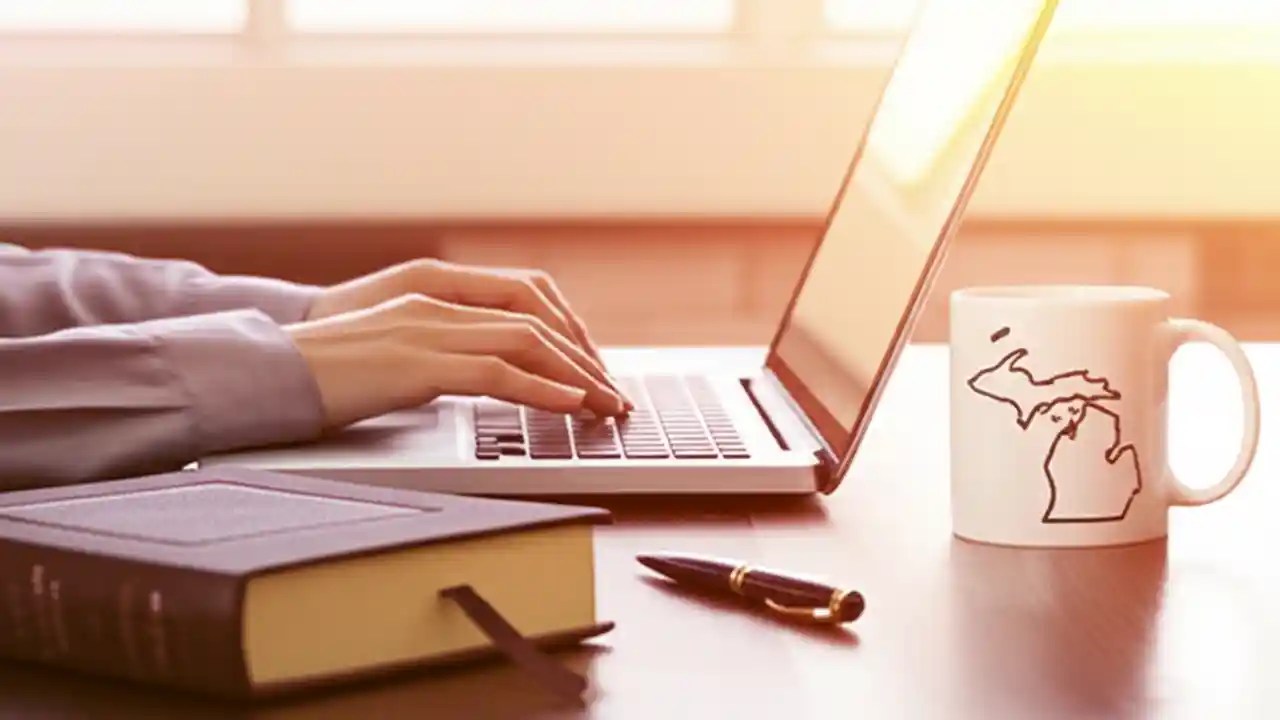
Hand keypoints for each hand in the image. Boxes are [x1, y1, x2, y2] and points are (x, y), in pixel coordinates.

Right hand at [287, 294, 626, 429]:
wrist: (265, 372)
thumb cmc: (320, 372)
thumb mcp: (389, 354)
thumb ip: (434, 355)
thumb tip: (476, 376)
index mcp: (433, 297)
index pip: (524, 303)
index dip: (568, 336)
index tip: (592, 370)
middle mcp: (437, 305)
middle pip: (537, 321)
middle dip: (584, 360)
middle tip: (613, 395)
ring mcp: (427, 331)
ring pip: (528, 343)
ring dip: (576, 376)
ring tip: (604, 405)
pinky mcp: (415, 365)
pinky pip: (497, 372)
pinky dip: (542, 389)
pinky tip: (568, 405)